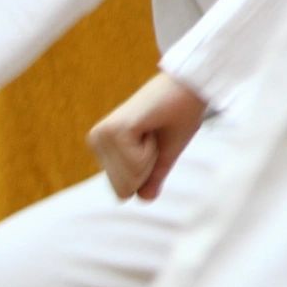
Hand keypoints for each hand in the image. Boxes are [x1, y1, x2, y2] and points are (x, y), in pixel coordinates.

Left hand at [87, 72, 207, 201]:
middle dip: (148, 167)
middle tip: (154, 136)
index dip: (147, 173)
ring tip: (151, 129)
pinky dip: (151, 150)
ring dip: (151, 156)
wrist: (189, 86)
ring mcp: (102, 136)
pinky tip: (149, 126)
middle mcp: (96, 141)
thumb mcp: (163, 154)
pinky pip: (136, 165)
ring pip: (131, 177)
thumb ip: (150, 178)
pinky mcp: (114, 132)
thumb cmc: (178, 115)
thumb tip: (142, 200)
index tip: (155, 143)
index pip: (122, 191)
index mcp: (103, 147)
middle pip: (124, 188)